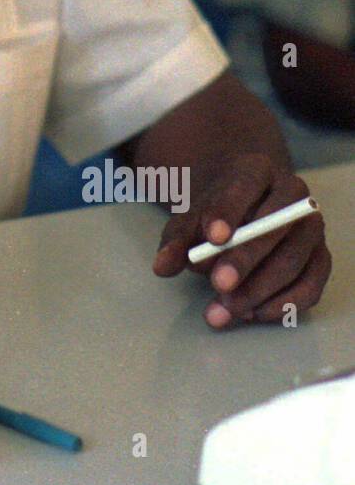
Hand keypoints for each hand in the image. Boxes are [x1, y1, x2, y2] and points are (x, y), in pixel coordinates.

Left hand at [152, 153, 330, 327]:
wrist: (246, 206)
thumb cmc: (217, 211)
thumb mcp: (191, 216)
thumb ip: (177, 239)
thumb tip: (162, 266)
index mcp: (256, 169)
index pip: (244, 185)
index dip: (229, 212)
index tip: (213, 239)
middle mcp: (293, 194)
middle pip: (274, 226)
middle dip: (246, 258)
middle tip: (219, 284)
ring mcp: (311, 227)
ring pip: (293, 259)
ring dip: (260, 289)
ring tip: (226, 309)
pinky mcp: (320, 258)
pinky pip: (311, 285)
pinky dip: (283, 304)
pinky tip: (252, 314)